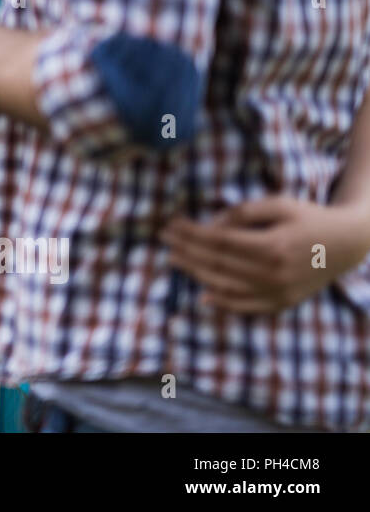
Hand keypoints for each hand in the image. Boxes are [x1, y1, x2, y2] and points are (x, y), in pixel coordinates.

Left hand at [161, 196, 369, 313]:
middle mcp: (273, 273)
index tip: (172, 224)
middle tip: (165, 240)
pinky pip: (248, 307)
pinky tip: (203, 295)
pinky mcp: (283, 302)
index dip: (192, 233)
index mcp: (272, 245)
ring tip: (175, 260)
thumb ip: (244, 213)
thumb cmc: (309, 218)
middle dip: (187, 250)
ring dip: (196, 274)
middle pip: (218, 263)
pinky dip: (224, 303)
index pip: (219, 241)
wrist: (347, 244)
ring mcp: (278, 291)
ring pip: (227, 286)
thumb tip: (212, 224)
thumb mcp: (279, 204)